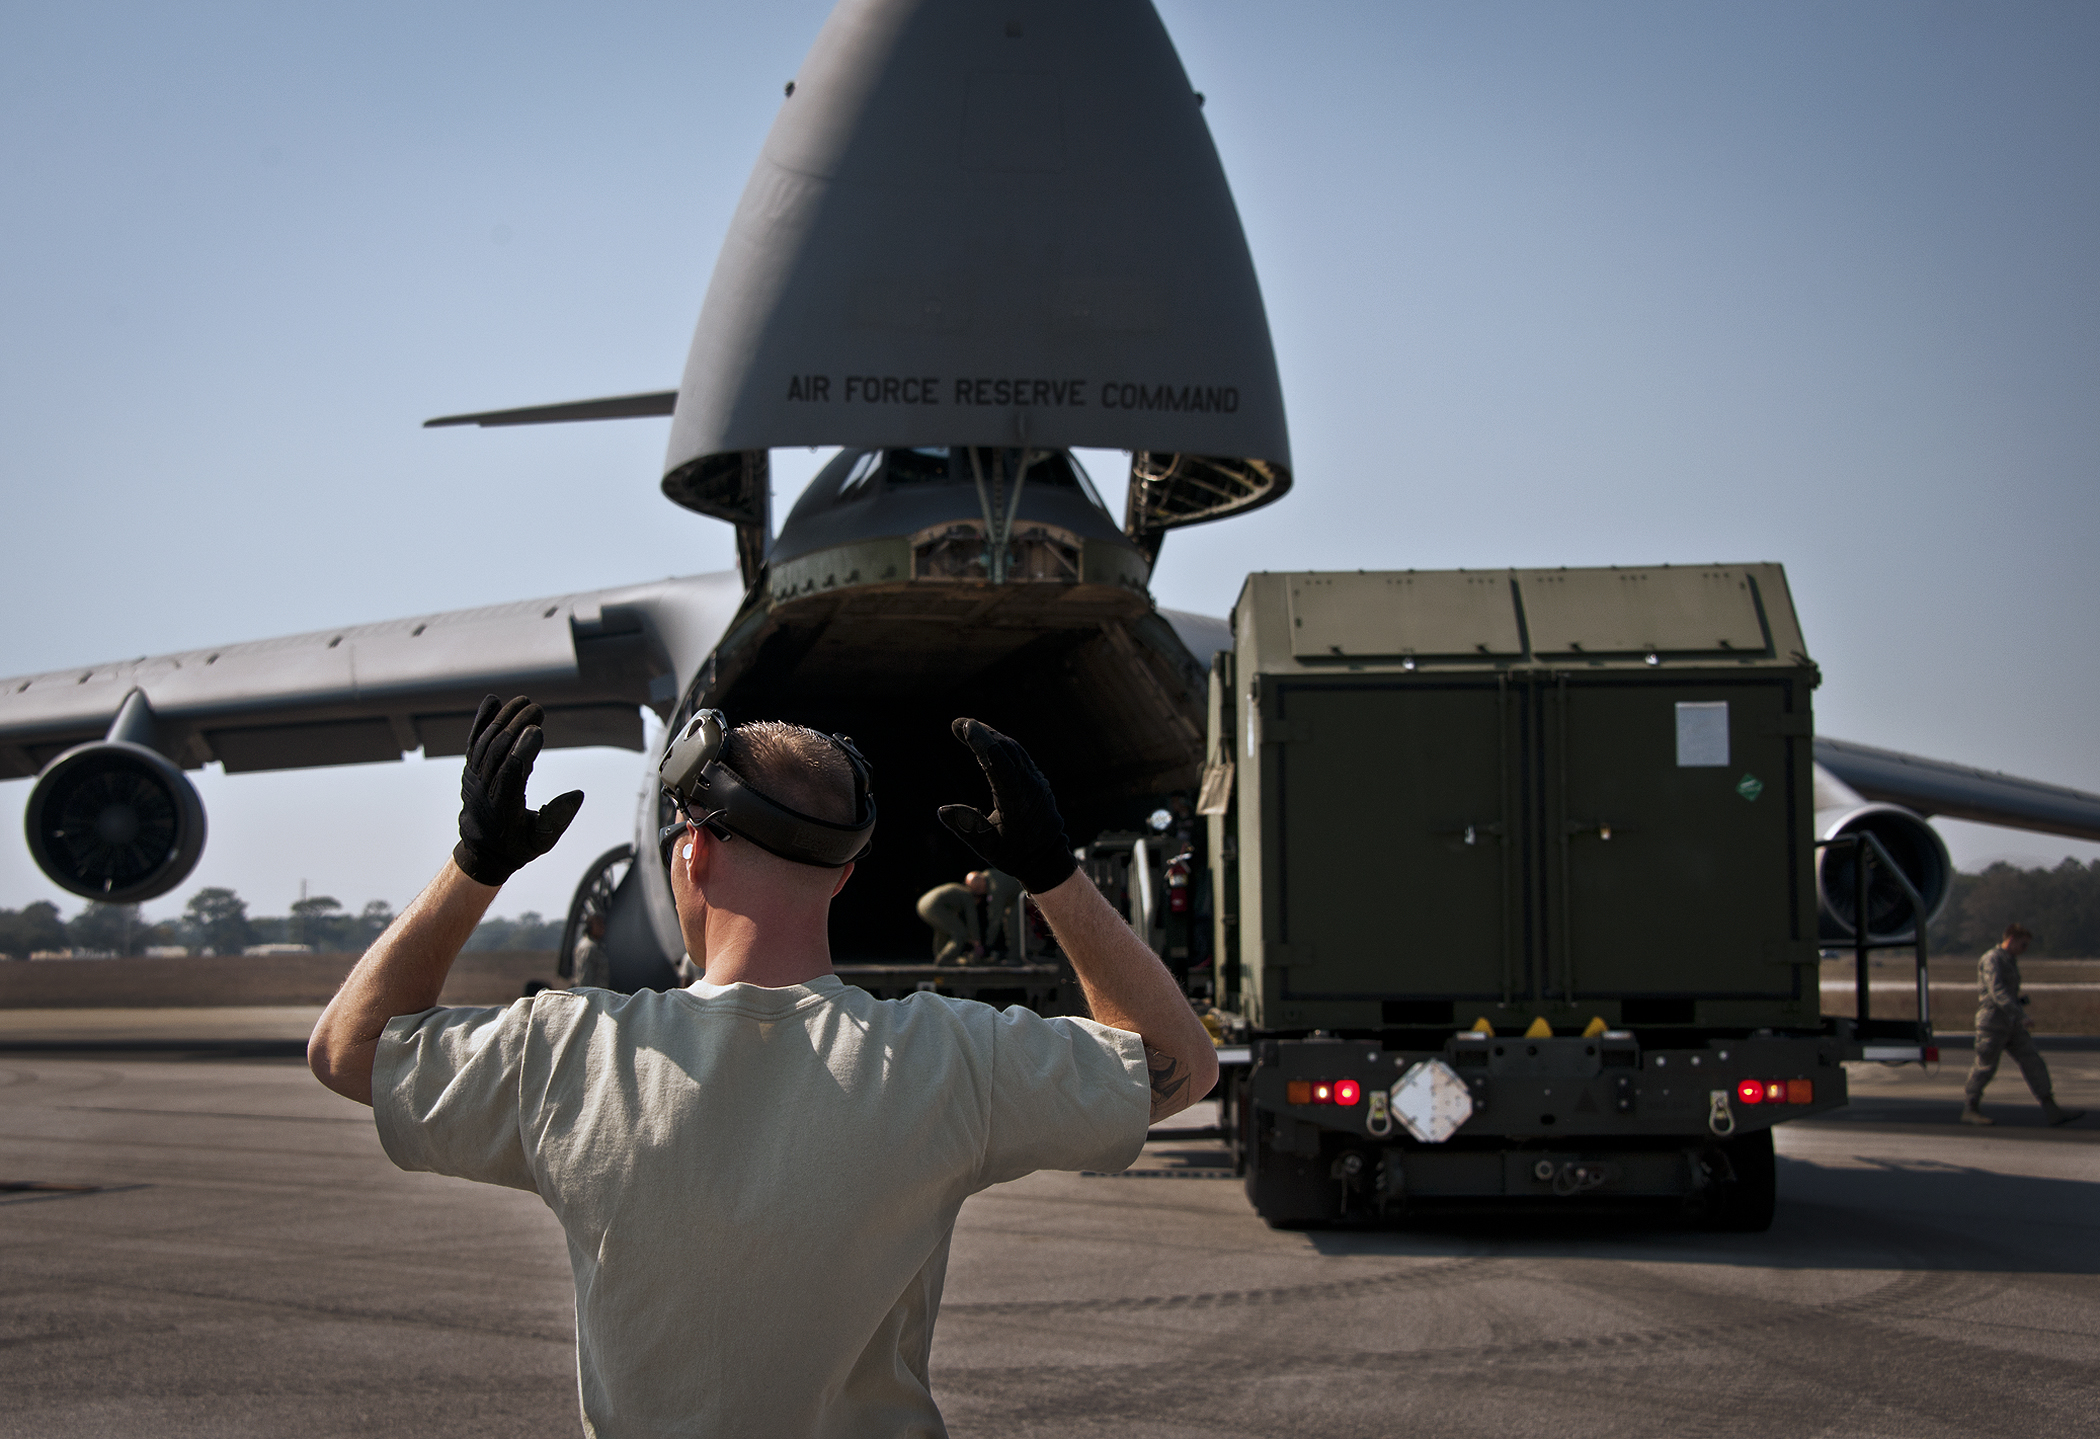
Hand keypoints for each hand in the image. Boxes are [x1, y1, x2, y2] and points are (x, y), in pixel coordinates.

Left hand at [452, 695, 584, 886]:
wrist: (484, 852)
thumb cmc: (518, 845)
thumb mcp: (542, 841)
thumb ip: (558, 819)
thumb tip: (577, 794)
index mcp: (503, 810)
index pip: (510, 774)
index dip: (522, 750)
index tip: (536, 729)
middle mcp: (484, 791)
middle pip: (498, 752)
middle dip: (516, 726)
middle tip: (536, 709)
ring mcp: (474, 779)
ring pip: (486, 743)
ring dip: (503, 719)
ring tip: (523, 702)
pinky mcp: (471, 770)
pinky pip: (475, 742)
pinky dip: (482, 721)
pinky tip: (493, 702)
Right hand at [937, 718, 1076, 894]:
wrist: (1047, 859)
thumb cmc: (1015, 854)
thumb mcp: (986, 847)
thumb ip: (965, 827)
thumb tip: (942, 809)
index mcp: (1016, 801)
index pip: (998, 764)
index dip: (982, 743)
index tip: (965, 727)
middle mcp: (1029, 786)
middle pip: (1006, 750)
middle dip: (983, 733)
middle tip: (959, 724)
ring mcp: (1035, 781)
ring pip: (1014, 749)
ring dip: (992, 736)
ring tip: (969, 727)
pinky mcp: (1036, 780)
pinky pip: (1019, 756)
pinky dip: (1001, 744)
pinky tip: (987, 740)